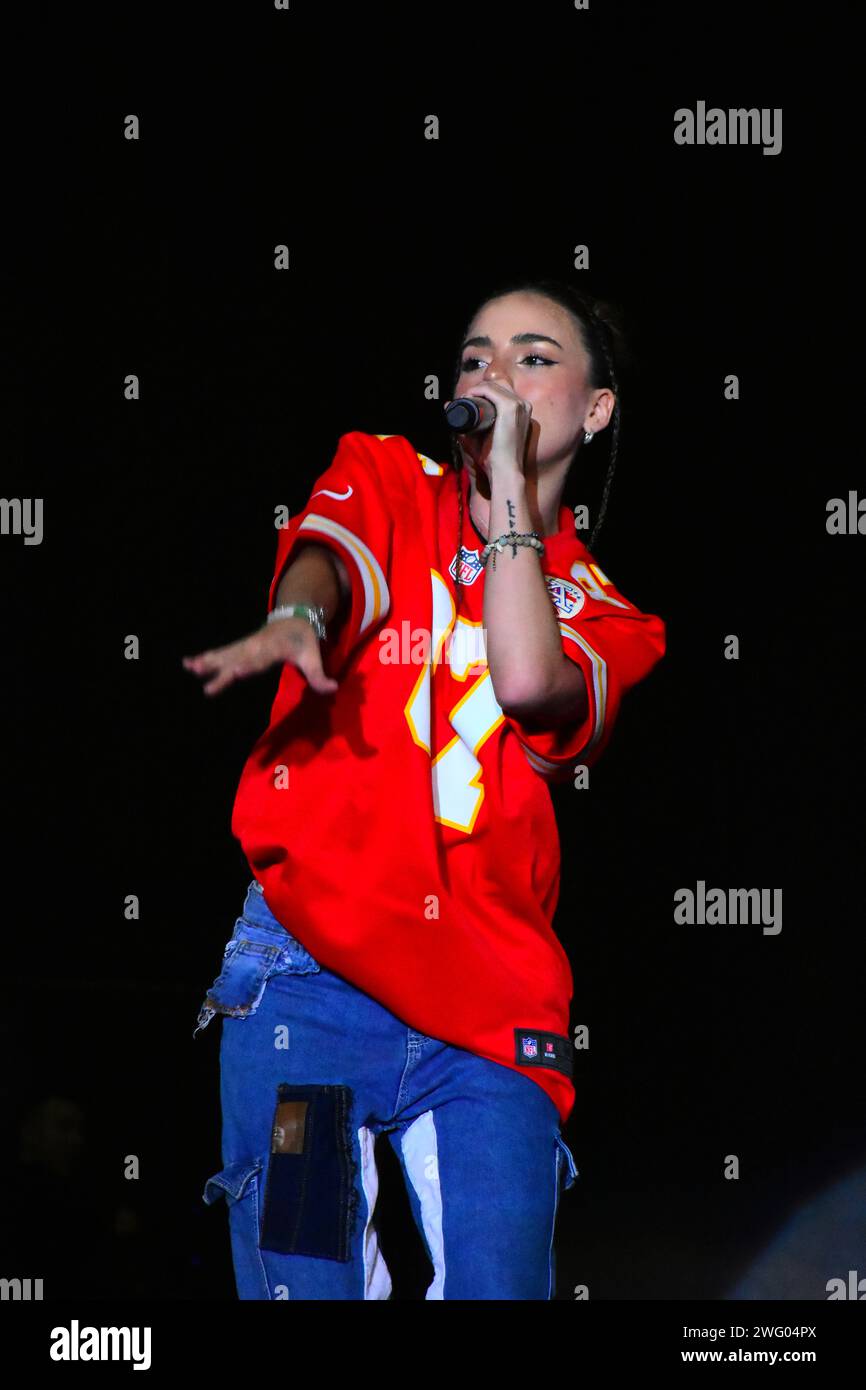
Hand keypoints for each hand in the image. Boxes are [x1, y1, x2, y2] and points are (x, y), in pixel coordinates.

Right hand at [181, 619, 338, 697]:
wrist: (294, 616)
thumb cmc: (304, 639)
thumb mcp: (314, 655)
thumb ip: (320, 675)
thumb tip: (332, 689)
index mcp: (273, 648)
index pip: (260, 660)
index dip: (248, 665)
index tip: (236, 671)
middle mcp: (256, 646)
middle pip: (236, 658)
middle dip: (220, 668)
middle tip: (204, 679)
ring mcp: (245, 645)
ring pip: (224, 654)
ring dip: (207, 661)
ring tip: (189, 667)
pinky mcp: (239, 646)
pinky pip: (220, 652)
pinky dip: (204, 657)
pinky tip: (188, 663)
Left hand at [448, 381, 532, 479]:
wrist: (505, 471)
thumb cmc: (495, 458)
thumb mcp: (481, 436)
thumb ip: (466, 422)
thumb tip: (447, 405)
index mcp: (522, 410)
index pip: (502, 390)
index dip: (483, 391)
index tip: (469, 400)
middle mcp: (523, 404)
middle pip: (498, 384)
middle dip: (479, 389)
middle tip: (465, 400)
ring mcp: (518, 405)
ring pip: (493, 385)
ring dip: (476, 389)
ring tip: (465, 400)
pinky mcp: (510, 407)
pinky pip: (490, 390)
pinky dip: (476, 390)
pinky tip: (468, 397)